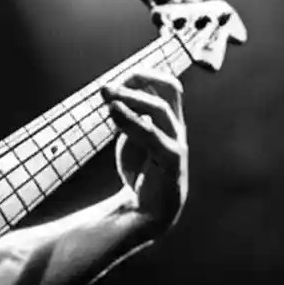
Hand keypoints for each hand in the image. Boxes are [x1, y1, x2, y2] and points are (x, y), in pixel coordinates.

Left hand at [99, 69, 188, 231]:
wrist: (147, 208)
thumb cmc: (141, 170)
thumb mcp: (133, 138)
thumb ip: (128, 116)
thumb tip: (111, 93)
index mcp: (170, 120)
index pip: (168, 86)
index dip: (145, 76)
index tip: (119, 79)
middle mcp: (177, 127)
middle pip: (167, 91)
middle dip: (137, 82)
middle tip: (107, 86)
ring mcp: (176, 142)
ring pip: (160, 109)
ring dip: (131, 98)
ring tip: (106, 94)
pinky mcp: (171, 159)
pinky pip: (151, 134)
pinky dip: (131, 120)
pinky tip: (112, 112)